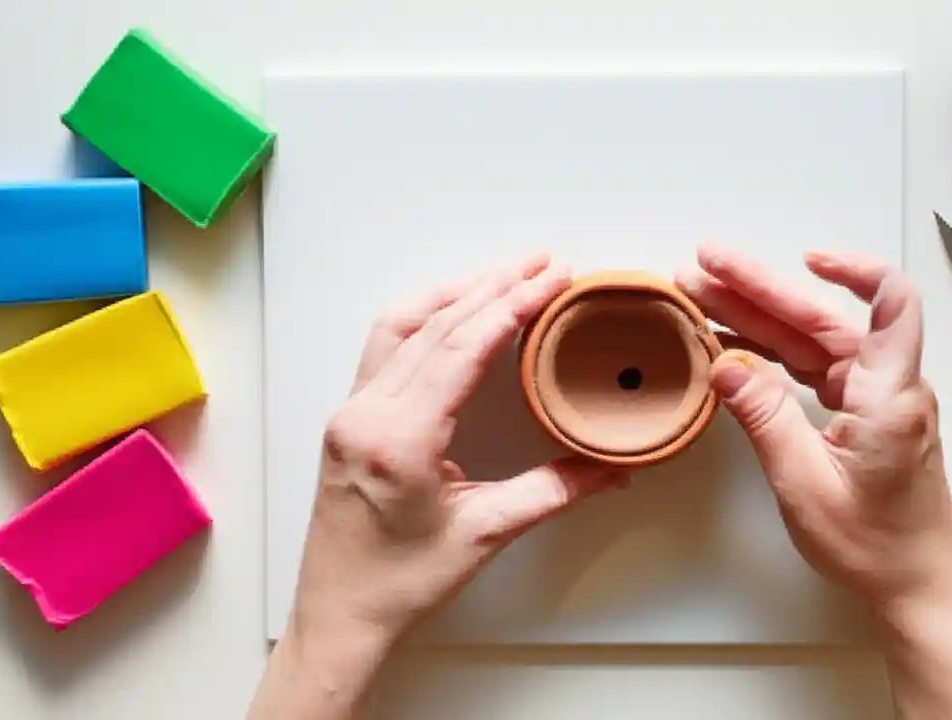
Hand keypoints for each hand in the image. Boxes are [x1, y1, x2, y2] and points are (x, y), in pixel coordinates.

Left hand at [251, 255, 626, 719]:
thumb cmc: (400, 584)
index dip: (511, 305)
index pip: (460, 348)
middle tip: (544, 264)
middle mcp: (366, 415)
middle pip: (435, 326)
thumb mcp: (485, 535)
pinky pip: (386, 346)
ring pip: (403, 325)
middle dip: (494, 286)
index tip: (552, 279)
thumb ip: (553, 491)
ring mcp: (350, 412)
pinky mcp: (349, 417)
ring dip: (456, 292)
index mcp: (398, 441)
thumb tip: (612, 466)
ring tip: (505, 273)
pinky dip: (426, 316)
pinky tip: (454, 308)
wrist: (340, 615)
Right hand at [676, 244, 951, 608]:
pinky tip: (731, 347)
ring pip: (811, 342)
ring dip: (757, 318)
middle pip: (823, 318)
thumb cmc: (877, 546)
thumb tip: (727, 366)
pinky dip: (772, 354)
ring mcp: (874, 402)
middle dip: (761, 289)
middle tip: (704, 268)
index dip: (853, 269)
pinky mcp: (861, 418)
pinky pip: (812, 371)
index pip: (892, 302)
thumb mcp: (805, 484)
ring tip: (701, 298)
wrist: (915, 586)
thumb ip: (765, 418)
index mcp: (888, 396)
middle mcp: (888, 389)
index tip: (806, 258)